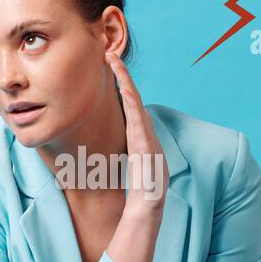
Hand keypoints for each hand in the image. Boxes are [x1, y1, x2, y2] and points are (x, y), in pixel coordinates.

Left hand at [104, 51, 168, 212]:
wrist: (150, 207)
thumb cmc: (143, 189)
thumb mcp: (134, 163)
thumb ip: (129, 150)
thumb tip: (122, 145)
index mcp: (140, 134)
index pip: (130, 104)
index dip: (121, 85)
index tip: (111, 67)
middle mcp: (145, 131)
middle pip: (133, 97)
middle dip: (122, 75)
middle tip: (110, 54)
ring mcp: (147, 136)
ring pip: (135, 103)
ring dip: (124, 81)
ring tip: (114, 63)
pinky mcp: (146, 145)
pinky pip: (137, 119)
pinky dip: (131, 102)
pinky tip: (123, 89)